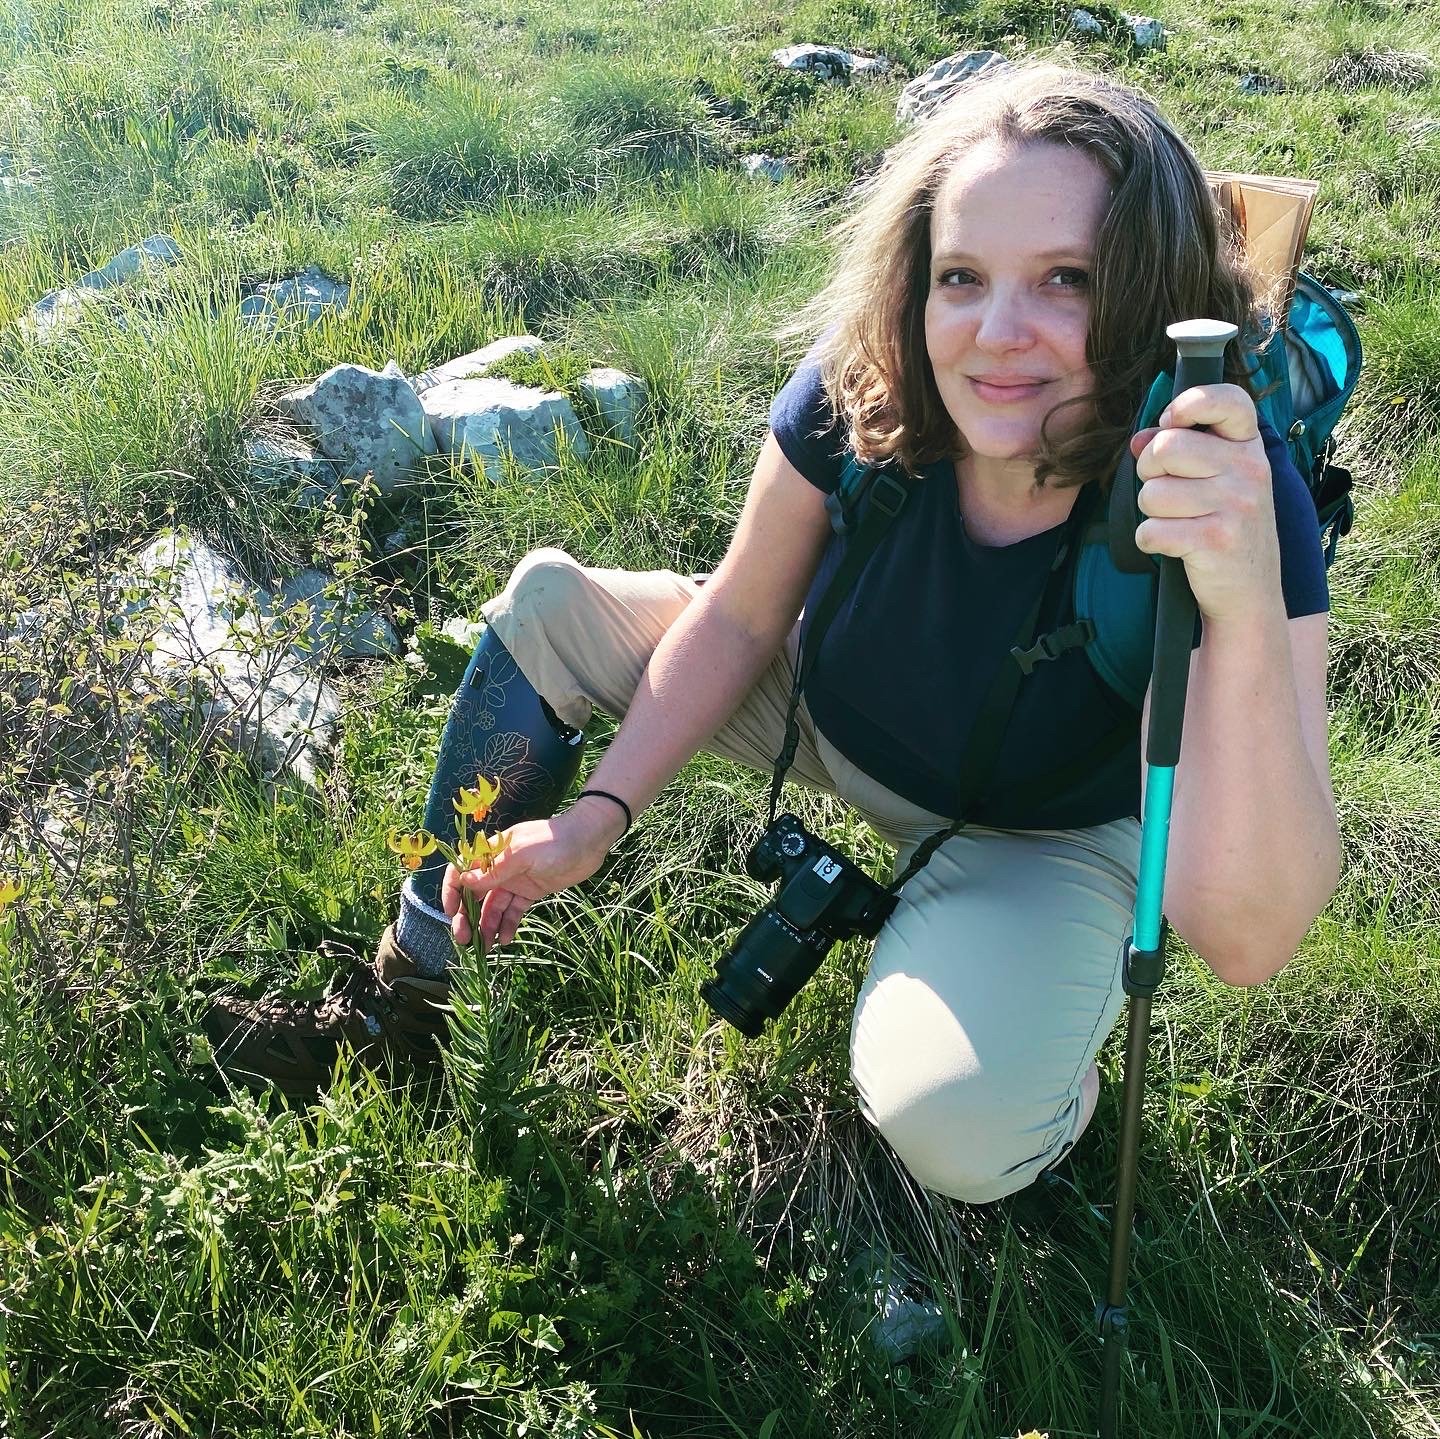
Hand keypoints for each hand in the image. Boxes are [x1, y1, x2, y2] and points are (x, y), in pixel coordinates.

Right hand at [441, 798, 624, 946]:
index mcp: (492, 853)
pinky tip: (506, 940)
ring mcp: (514, 881)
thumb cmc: (554, 841)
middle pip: (474, 895)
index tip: (451, 913)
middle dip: (467, 918)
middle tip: (465, 940)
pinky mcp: (530, 893)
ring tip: (485, 948)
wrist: (589, 841)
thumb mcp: (522, 854)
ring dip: (486, 927)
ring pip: (493, 907)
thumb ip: (495, 870)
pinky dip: (508, 926)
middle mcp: (499, 868)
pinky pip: (513, 912)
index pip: (462, 871)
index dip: (452, 891)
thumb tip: (465, 882)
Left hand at [1130, 383, 1281, 625]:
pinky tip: (1173, 546)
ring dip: (1150, 512)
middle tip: (1165, 490)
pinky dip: (1149, 541)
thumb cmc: (1225, 528)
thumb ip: (1179, 451)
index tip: (1172, 422)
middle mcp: (1249, 469)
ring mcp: (1236, 504)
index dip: (1189, 403)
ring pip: (1151, 493)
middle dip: (1149, 471)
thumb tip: (1138, 439)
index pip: (1227, 399)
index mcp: (1248, 447)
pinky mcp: (1215, 540)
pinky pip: (1149, 530)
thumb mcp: (1216, 482)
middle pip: (1165, 447)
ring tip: (1177, 522)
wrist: (1249, 592)